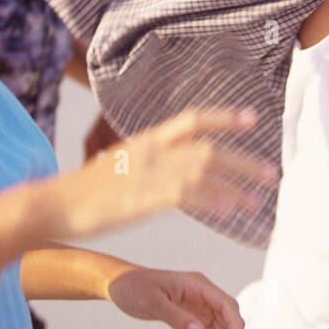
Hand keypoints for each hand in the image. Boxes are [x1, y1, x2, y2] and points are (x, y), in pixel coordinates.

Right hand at [60, 107, 275, 240]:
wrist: (59, 203)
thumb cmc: (91, 187)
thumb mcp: (124, 161)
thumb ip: (153, 158)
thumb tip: (177, 161)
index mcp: (149, 138)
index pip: (194, 119)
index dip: (225, 118)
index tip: (253, 119)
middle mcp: (153, 150)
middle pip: (208, 148)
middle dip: (242, 161)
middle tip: (269, 172)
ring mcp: (148, 173)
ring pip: (203, 173)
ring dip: (235, 186)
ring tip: (258, 199)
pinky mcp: (143, 199)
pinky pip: (186, 196)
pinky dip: (211, 201)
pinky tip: (228, 211)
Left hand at [107, 266, 244, 328]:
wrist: (121, 284)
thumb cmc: (134, 288)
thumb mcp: (152, 303)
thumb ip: (176, 318)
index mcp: (198, 285)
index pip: (226, 305)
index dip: (235, 327)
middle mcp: (205, 293)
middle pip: (230, 318)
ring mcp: (202, 303)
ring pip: (226, 326)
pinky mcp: (196, 313)